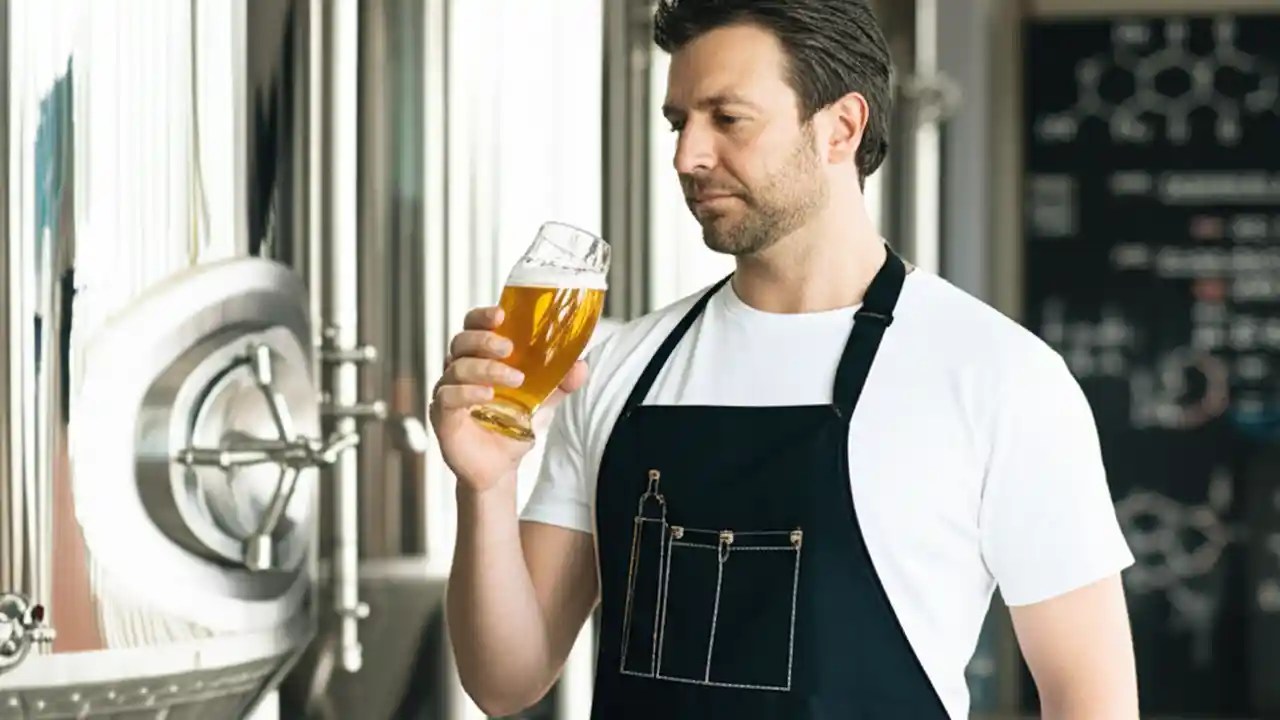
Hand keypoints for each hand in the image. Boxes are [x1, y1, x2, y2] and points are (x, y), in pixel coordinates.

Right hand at [428, 306, 588, 492]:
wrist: (500, 467)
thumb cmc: (513, 427)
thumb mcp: (543, 402)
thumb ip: (560, 383)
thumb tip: (581, 365)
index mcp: (480, 358)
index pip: (473, 326)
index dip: (482, 316)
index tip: (501, 313)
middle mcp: (459, 370)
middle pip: (461, 341)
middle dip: (484, 339)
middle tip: (509, 348)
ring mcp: (448, 391)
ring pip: (456, 367)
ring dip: (486, 368)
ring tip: (515, 379)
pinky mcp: (442, 416)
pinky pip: (448, 396)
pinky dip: (468, 392)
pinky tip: (488, 395)